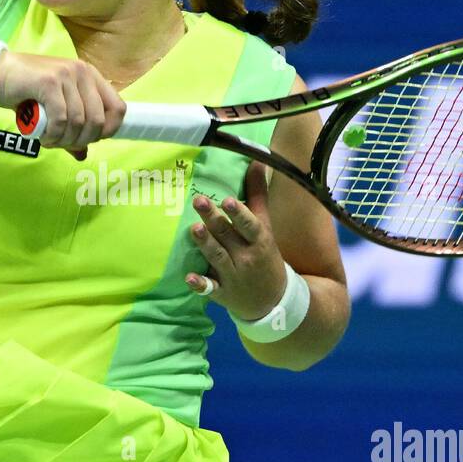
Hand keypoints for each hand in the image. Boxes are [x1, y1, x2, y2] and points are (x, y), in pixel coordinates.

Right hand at [0, 51, 124, 159]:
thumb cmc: (28, 92)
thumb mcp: (55, 110)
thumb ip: (71, 130)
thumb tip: (83, 155)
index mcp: (91, 76)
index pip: (118, 108)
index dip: (108, 131)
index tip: (88, 140)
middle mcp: (82, 73)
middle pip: (97, 120)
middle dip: (80, 140)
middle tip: (62, 144)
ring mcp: (66, 75)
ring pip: (78, 121)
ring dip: (63, 140)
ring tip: (49, 141)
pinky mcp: (49, 82)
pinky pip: (60, 119)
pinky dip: (53, 135)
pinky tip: (43, 136)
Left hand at [184, 162, 286, 319]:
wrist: (273, 299)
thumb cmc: (265, 255)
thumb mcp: (266, 226)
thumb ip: (258, 195)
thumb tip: (256, 162)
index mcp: (258, 240)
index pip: (250, 224)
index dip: (240, 213)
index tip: (228, 200)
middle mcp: (246, 257)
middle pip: (228, 236)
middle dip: (214, 220)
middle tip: (198, 201)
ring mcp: (233, 275)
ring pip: (217, 257)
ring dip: (206, 244)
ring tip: (194, 229)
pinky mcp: (222, 292)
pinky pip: (210, 288)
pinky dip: (200, 284)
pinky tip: (189, 278)